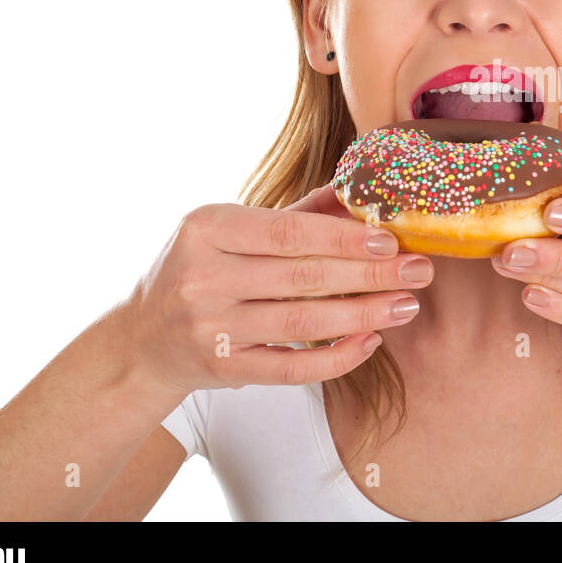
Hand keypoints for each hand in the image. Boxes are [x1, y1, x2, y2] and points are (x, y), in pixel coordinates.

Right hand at [125, 186, 433, 393]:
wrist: (143, 337)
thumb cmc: (201, 269)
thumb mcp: (230, 231)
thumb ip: (294, 215)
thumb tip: (358, 193)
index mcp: (206, 228)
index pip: (288, 232)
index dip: (344, 237)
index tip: (391, 239)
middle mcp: (202, 277)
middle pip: (303, 276)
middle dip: (370, 274)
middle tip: (418, 270)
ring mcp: (210, 328)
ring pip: (304, 322)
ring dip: (364, 314)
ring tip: (406, 305)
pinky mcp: (222, 368)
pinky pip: (293, 367)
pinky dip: (337, 356)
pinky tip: (370, 340)